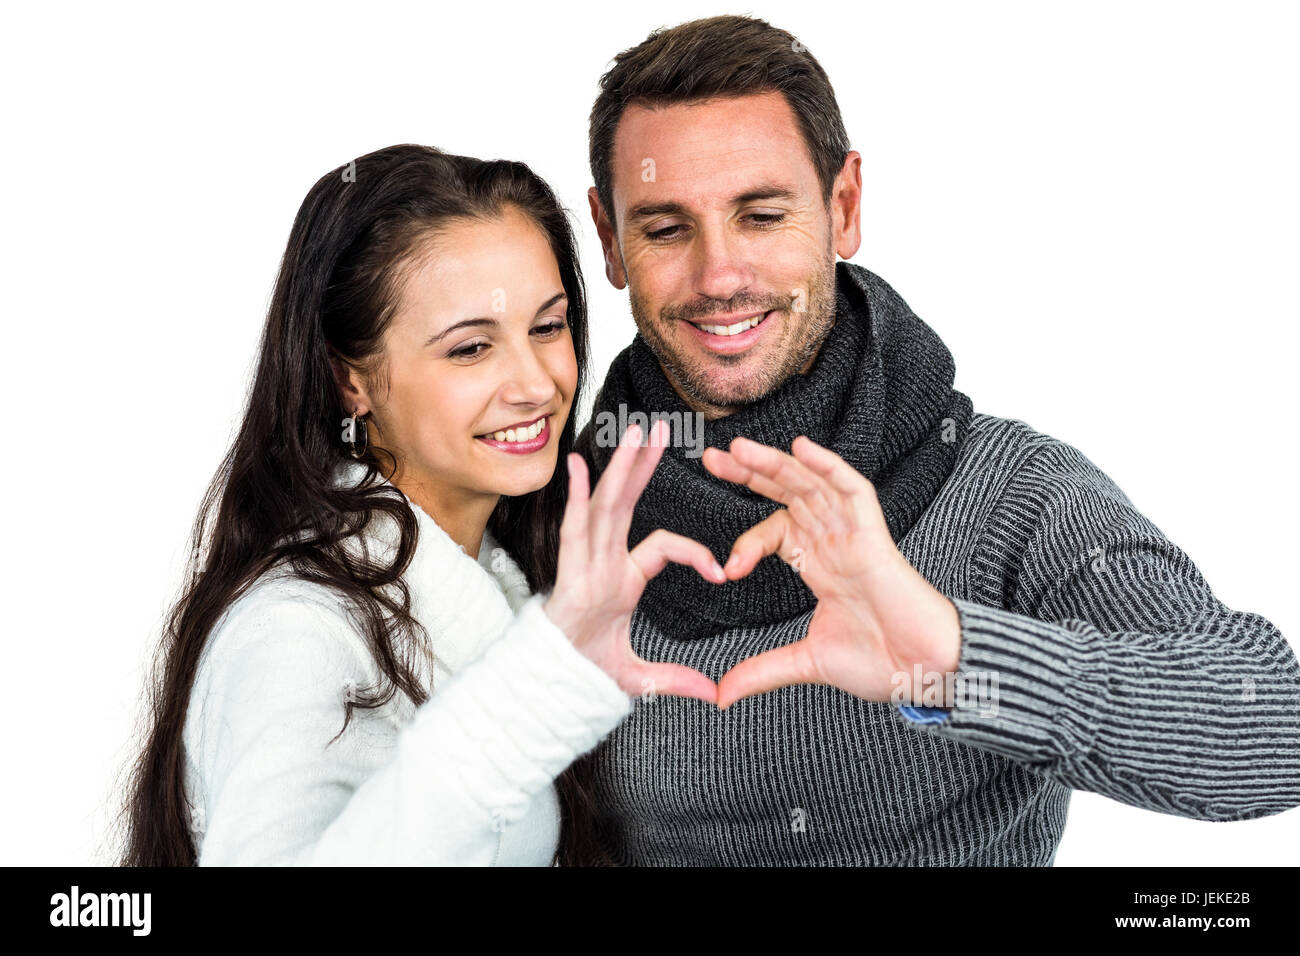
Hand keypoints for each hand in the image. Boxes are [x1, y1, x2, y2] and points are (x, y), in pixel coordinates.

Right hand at [544, 420, 726, 704]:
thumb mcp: (639, 676)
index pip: (664, 547)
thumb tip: (714, 695)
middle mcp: (603, 561)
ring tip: (634, 431)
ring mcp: (584, 564)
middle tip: (661, 427)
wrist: (550, 687)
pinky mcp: (568, 574)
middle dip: (642, 464)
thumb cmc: (583, 672)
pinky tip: (577, 465)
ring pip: (605, 506)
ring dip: (619, 467)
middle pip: (627, 502)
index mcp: (623, 577)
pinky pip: (573, 529)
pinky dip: (576, 497)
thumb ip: (675, 680)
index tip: (721, 573)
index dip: (695, 554)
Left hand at [702, 435, 961, 709]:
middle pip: (788, 496)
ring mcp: (854, 536)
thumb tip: (721, 695)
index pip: (777, 531)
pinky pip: (853, 491)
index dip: (747, 541)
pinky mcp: (874, 536)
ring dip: (776, 465)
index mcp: (820, 564)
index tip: (727, 570)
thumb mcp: (806, 663)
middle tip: (714, 458)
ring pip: (812, 486)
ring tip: (740, 448)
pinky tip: (802, 448)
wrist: (921, 671)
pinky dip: (829, 467)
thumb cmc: (881, 662)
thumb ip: (761, 672)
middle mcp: (834, 543)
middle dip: (751, 475)